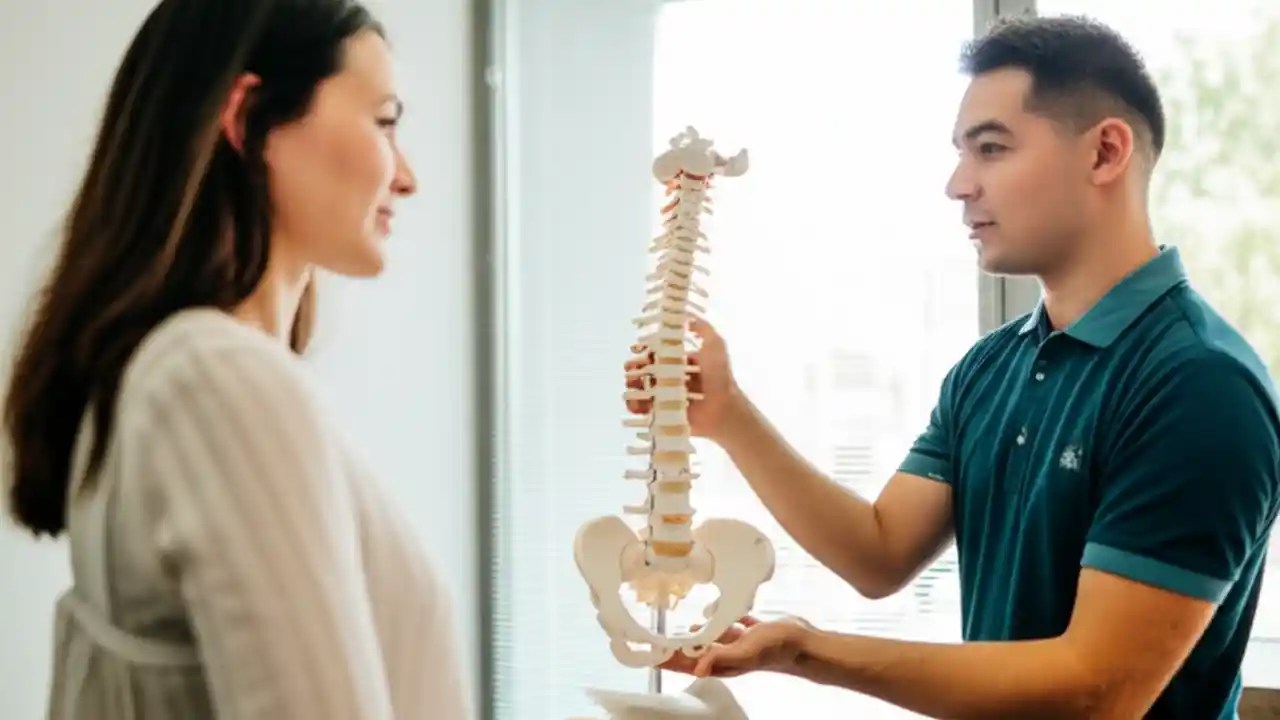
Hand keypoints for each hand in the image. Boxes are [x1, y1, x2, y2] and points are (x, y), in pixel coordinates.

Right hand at [624, 317, 742, 440]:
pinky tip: (633, 401)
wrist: (723, 408)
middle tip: (630, 368)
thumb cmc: (718, 375)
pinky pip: (646, 409)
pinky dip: (635, 405)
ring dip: (634, 385)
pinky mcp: (667, 415)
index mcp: (684, 363)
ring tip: (631, 383)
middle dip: (637, 368)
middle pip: (650, 371)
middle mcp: (676, 379)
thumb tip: (687, 317)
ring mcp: (670, 398)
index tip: (637, 349)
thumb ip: (703, 328)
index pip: (661, 354)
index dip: (647, 351)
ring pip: (645, 389)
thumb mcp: (715, 344)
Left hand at [660, 615, 814, 678]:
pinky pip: (734, 623)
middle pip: (699, 651)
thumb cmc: (775, 648)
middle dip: (681, 646)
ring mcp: (742, 642)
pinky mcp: (754, 630)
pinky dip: (724, 617)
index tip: (653, 654)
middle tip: (661, 635)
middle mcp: (731, 653)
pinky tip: (717, 608)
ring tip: (684, 621)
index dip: (673, 660)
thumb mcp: (746, 653)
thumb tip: (694, 668)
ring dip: (701, 632)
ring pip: (715, 637)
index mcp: (726, 662)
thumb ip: (721, 658)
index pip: (691, 662)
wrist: (804, 641)